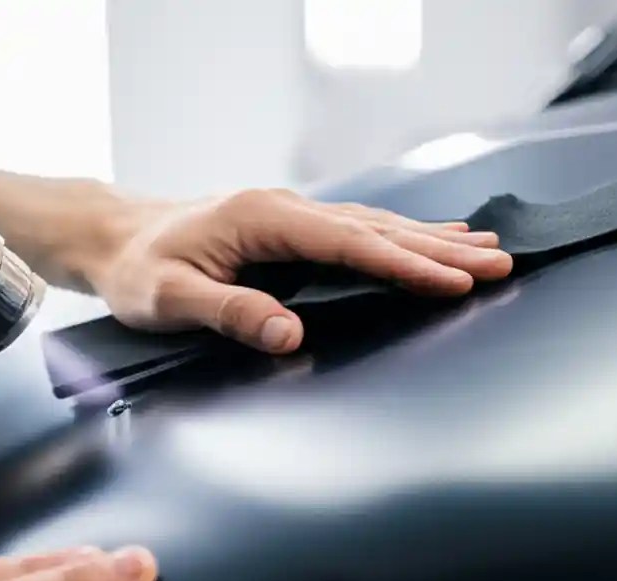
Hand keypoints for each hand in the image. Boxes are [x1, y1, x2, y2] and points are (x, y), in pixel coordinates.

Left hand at [88, 189, 513, 352]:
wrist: (116, 239)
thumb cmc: (138, 271)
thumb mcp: (170, 299)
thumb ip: (230, 312)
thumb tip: (291, 335)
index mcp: (262, 218)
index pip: (348, 242)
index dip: (404, 263)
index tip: (455, 279)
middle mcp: (284, 208)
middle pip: (375, 228)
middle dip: (439, 248)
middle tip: (500, 263)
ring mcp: (290, 214)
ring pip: (374, 226)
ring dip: (430, 239)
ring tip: (488, 249)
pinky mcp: (290, 228)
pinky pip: (357, 230)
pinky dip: (401, 236)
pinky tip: (432, 238)